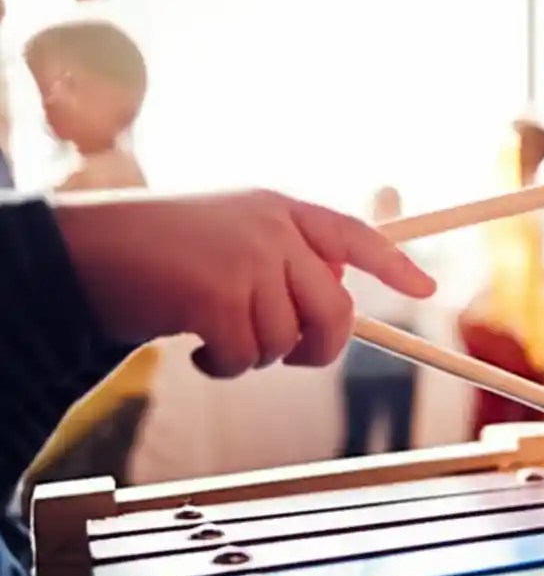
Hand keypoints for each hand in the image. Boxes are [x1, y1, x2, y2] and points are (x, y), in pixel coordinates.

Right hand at [55, 188, 435, 377]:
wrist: (84, 250)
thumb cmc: (158, 252)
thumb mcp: (231, 236)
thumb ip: (285, 257)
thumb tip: (338, 293)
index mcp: (280, 209)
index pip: (354, 234)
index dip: (394, 265)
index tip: (427, 289)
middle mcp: (272, 229)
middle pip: (335, 309)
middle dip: (320, 348)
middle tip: (291, 356)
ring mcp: (248, 259)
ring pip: (288, 340)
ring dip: (254, 357)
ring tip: (216, 337)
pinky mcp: (220, 295)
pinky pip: (249, 357)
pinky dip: (224, 366)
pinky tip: (196, 349)